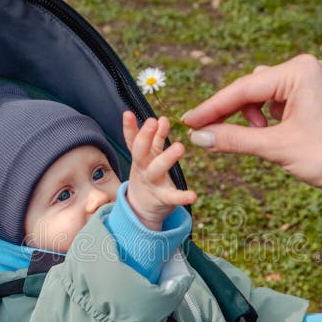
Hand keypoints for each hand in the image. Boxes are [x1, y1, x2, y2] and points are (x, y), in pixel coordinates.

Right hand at [122, 112, 197, 229]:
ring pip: (156, 170)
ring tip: (179, 146)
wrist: (141, 208)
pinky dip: (182, 196)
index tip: (128, 113)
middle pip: (140, 152)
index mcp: (140, 158)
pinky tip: (193, 195)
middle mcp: (143, 169)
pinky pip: (173, 197)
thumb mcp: (147, 158)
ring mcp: (153, 183)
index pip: (133, 140)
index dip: (130, 127)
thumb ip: (154, 139)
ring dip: (167, 158)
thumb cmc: (147, 176)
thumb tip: (161, 118)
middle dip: (145, 137)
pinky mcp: (164, 198)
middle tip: (152, 121)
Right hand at [181, 54, 321, 200]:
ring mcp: (312, 80)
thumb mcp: (276, 148)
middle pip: (251, 89)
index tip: (187, 121)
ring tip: (255, 141)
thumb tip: (198, 137)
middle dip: (229, 113)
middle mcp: (305, 68)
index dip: (211, 108)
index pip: (242, 89)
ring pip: (263, 96)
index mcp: (298, 72)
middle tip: (203, 134)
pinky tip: (268, 137)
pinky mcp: (316, 96)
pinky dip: (267, 120)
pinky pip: (279, 102)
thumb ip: (233, 139)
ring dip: (250, 118)